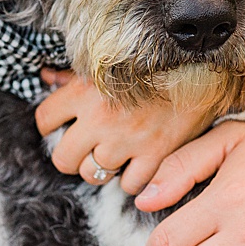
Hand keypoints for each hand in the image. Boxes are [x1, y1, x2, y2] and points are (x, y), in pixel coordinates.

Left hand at [34, 68, 217, 194]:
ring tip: (112, 152)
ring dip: (99, 166)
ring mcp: (128, 142)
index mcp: (85, 91)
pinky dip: (131, 178)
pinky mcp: (155, 156)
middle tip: (84, 146)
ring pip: (93, 175)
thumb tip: (46, 76)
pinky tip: (136, 161)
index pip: (45, 119)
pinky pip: (128, 186)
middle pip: (63, 158)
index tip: (62, 122)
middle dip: (71, 154)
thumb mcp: (107, 61)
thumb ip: (73, 74)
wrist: (199, 63)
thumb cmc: (150, 60)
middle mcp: (101, 120)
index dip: (51, 123)